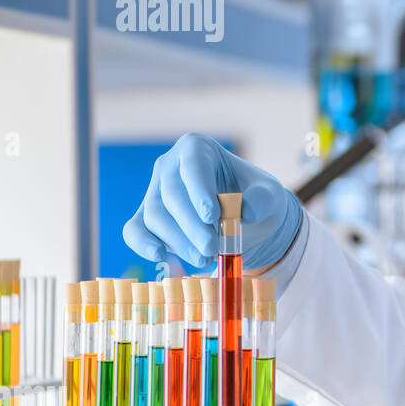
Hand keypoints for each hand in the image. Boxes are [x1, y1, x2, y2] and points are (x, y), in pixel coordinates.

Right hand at [123, 132, 301, 268]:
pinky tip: (159, 256)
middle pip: (172, 195)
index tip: (212, 216)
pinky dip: (142, 244)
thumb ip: (262, 199)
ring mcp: (154, 191)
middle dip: (192, 225)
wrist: (244, 216)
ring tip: (206, 257)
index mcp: (197, 148)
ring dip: (179, 241)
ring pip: (155, 215)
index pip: (194, 165)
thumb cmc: (253, 196)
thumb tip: (245, 212)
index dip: (200, 191)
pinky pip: (134, 229)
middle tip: (213, 248)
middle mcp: (169, 165)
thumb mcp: (269, 194)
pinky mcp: (146, 217)